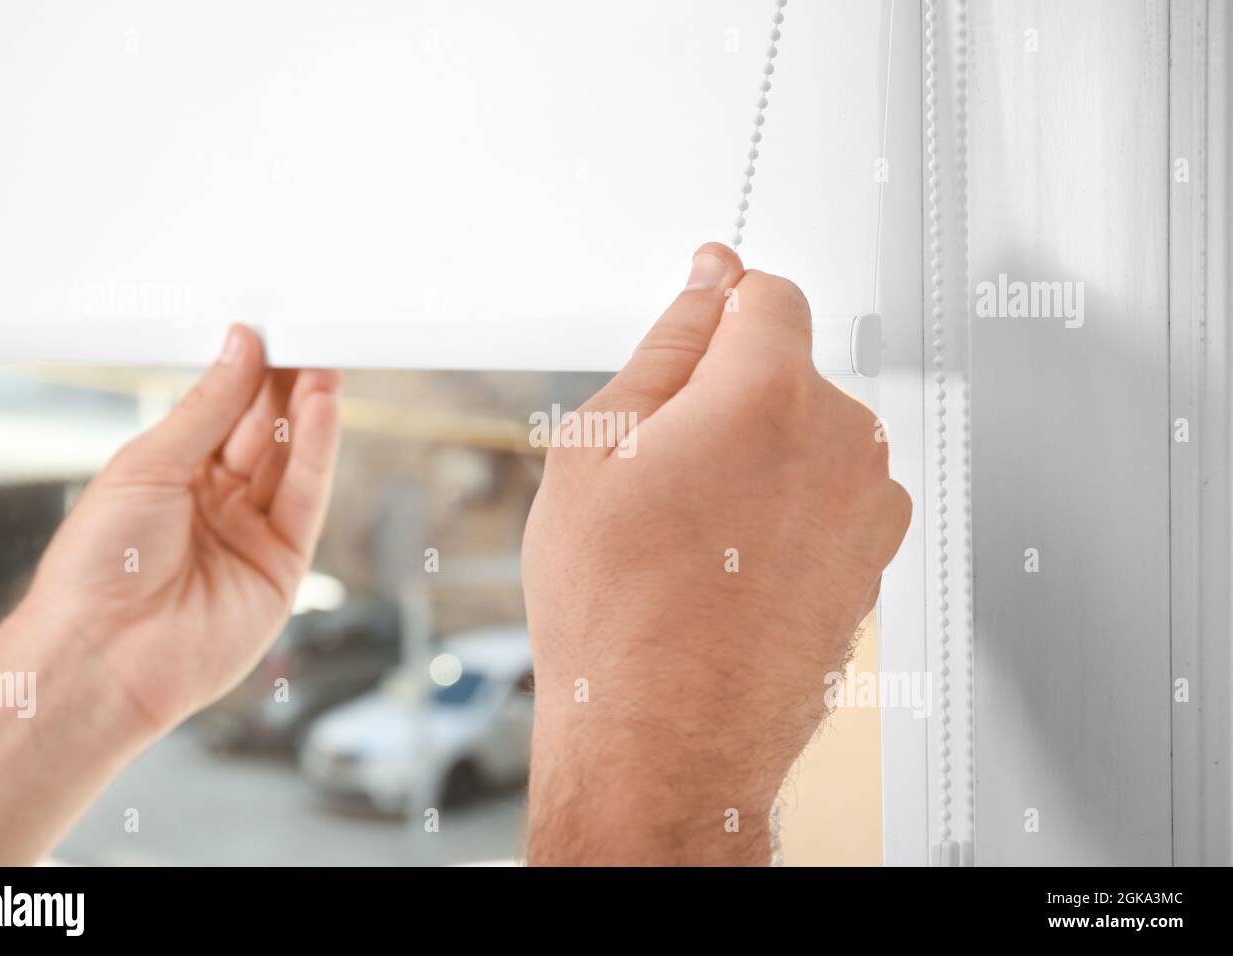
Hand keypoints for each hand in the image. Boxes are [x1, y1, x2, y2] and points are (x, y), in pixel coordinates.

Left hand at [24, 324, 341, 730]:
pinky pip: (306, 501)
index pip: (224, 412)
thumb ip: (207, 407)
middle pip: (264, 433)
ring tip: (324, 369)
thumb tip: (239, 349)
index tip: (273, 333)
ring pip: (291, 462)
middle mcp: (215, 505)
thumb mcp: (148, 464)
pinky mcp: (283, 568)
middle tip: (309, 342)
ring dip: (309, 415)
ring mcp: (251, 536)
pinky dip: (318, 455)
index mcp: (172, 477)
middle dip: (287, 387)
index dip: (249, 372)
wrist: (103, 654)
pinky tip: (322, 414)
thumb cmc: (99, 566)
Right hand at [521, 243, 909, 864]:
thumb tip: (709, 281)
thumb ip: (668, 344)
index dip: (721, 303)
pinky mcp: (875, 561)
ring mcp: (870, 508)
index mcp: (771, 392)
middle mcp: (845, 441)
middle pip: (790, 370)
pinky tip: (732, 566)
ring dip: (761, 458)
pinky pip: (830, 498)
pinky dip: (788, 511)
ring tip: (694, 535)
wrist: (664, 741)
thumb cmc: (615, 610)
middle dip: (730, 395)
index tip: (698, 321)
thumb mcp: (597, 449)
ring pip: (810, 438)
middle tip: (660, 472)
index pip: (769, 294)